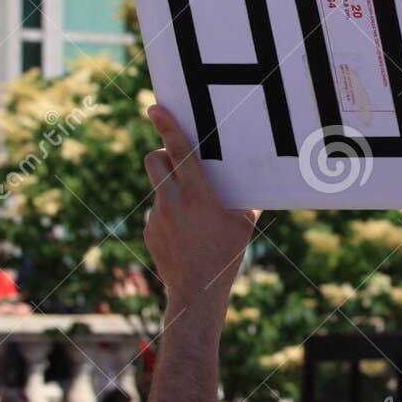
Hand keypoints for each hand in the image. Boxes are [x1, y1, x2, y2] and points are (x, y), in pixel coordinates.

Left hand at [143, 105, 257, 306]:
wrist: (196, 294)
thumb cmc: (227, 257)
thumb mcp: (244, 224)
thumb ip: (243, 199)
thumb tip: (252, 183)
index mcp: (197, 194)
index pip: (178, 151)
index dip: (166, 126)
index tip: (154, 107)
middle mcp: (172, 201)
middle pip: (154, 160)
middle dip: (162, 153)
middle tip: (176, 160)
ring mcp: (156, 216)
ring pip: (158, 188)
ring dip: (171, 189)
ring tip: (191, 212)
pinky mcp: (149, 230)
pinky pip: (158, 212)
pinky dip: (170, 215)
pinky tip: (185, 235)